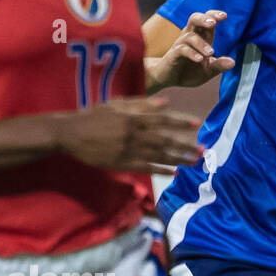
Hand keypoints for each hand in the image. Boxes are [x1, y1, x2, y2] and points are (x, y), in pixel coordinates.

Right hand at [57, 95, 203, 174]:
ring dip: (178, 160)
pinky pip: (145, 168)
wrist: (72, 133)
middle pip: (165, 141)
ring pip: (158, 157)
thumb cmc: (94, 116)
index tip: (197, 124)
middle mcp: (134, 135)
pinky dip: (160, 170)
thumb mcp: (116, 104)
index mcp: (133, 118)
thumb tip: (165, 102)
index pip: (163, 120)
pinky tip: (172, 173)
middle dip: (185, 147)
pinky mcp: (122, 164)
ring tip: (193, 163)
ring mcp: (128, 151)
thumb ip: (141, 103)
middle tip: (204, 151)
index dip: (181, 122)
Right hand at [147, 11, 235, 89]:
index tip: (224, 16)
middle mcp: (190, 36)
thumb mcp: (207, 71)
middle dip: (204, 19)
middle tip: (213, 24)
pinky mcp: (173, 54)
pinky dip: (192, 53)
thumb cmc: (188, 72)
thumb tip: (233, 62)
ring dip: (201, 43)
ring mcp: (180, 44)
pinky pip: (182, 49)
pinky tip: (199, 59)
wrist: (168, 79)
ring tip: (210, 53)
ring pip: (190, 36)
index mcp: (201, 37)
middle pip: (194, 18)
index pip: (207, 19)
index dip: (214, 15)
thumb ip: (219, 66)